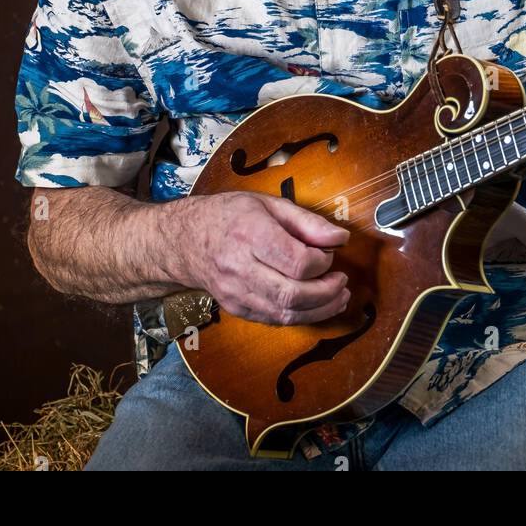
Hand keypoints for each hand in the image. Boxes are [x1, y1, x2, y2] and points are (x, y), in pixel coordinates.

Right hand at [177, 192, 350, 325]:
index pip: (297, 262)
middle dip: (327, 293)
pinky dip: (301, 316)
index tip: (329, 253)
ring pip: (286, 315)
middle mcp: (239, 267)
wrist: (184, 241)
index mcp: (249, 234)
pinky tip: (315, 305)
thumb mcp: (268, 204)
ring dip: (320, 310)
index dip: (323, 262)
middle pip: (293, 294)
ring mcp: (235, 293)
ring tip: (338, 296)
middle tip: (341, 282)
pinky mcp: (236, 309)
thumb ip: (307, 221)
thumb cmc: (228, 216)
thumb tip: (340, 237)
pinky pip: (275, 321)